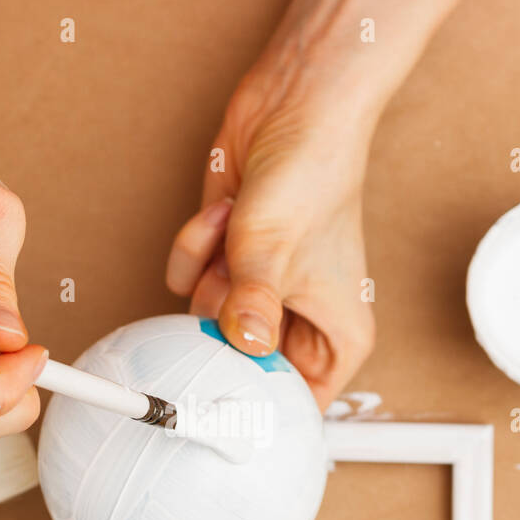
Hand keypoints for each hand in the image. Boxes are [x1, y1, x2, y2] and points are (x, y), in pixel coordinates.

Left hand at [165, 74, 374, 410]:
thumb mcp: (273, 253)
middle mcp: (296, 321)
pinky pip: (183, 282)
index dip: (264, 410)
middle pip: (239, 368)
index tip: (227, 406)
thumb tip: (245, 347)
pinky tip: (225, 213)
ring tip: (239, 236)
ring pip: (203, 322)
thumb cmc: (312, 179)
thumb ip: (251, 309)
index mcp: (335, 338)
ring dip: (210, 274)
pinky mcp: (223, 263)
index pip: (299, 407)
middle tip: (238, 286)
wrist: (293, 110)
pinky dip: (196, 245)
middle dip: (226, 324)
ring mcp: (255, 292)